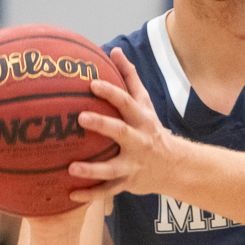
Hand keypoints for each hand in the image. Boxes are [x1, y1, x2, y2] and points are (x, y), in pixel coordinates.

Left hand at [68, 47, 181, 201]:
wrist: (174, 166)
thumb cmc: (151, 129)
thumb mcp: (145, 104)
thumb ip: (129, 78)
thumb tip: (114, 50)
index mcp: (141, 120)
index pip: (126, 103)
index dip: (111, 92)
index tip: (92, 84)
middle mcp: (138, 141)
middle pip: (121, 132)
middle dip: (102, 125)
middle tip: (80, 117)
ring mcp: (133, 164)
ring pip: (112, 168)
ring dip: (92, 169)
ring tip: (71, 168)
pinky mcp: (127, 183)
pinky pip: (108, 191)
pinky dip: (91, 194)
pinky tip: (70, 194)